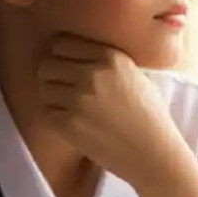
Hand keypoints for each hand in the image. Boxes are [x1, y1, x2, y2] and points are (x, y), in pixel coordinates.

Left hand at [38, 33, 188, 188]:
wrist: (153, 153)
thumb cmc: (148, 115)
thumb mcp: (134, 74)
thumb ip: (105, 59)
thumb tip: (73, 52)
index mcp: (110, 57)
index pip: (62, 43)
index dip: (62, 56)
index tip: (69, 67)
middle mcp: (92, 74)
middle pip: (48, 64)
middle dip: (54, 76)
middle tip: (66, 89)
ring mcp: (79, 100)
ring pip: (44, 88)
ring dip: (53, 97)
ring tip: (69, 106)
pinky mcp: (70, 124)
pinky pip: (46, 111)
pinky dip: (55, 116)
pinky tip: (71, 121)